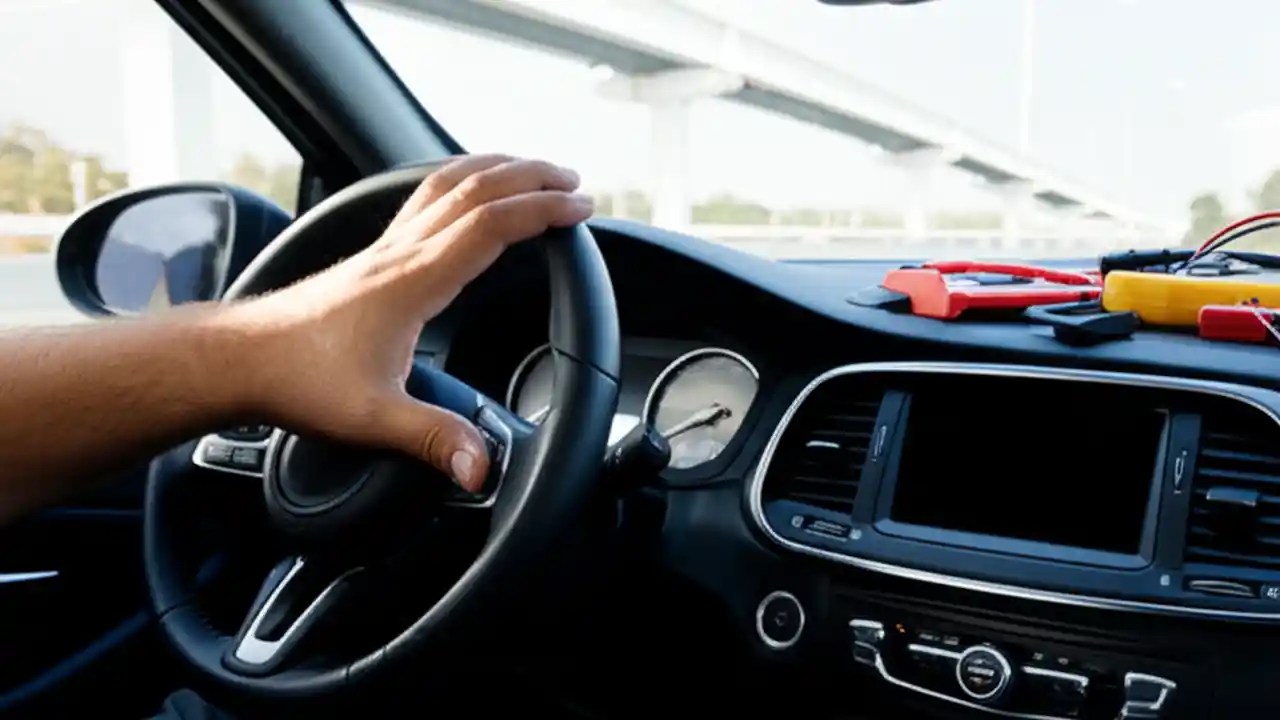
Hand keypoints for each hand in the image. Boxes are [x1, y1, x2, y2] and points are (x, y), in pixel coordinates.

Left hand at [221, 155, 592, 491]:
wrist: (238, 358)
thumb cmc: (298, 380)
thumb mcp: (372, 419)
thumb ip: (433, 440)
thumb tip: (482, 468)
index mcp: (413, 281)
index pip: (490, 225)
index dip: (541, 211)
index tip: (581, 208)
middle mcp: (401, 253)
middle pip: (475, 190)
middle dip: (531, 178)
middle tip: (574, 181)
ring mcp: (384, 249)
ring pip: (447, 185)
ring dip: (496, 170)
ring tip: (532, 170)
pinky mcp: (372, 258)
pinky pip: (424, 201)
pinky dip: (458, 183)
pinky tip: (464, 193)